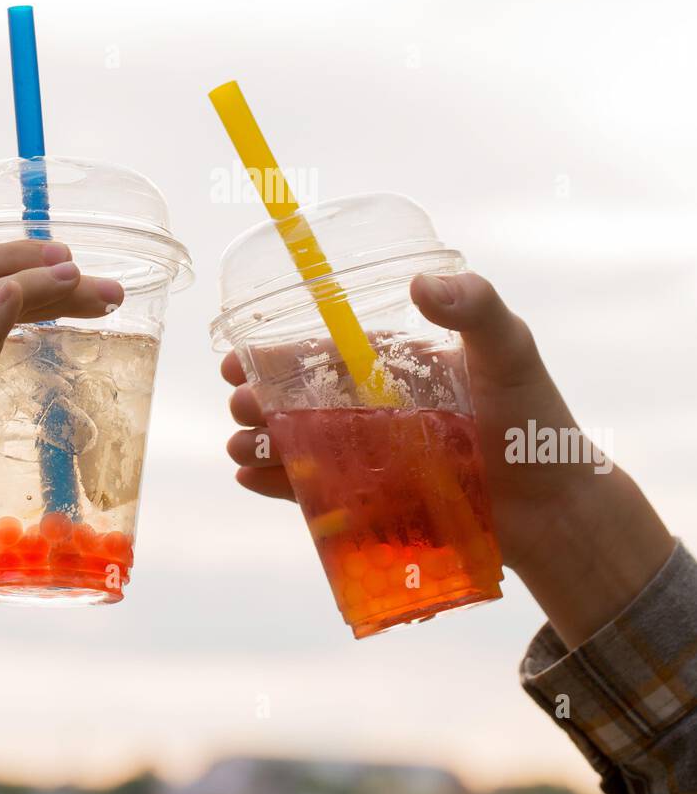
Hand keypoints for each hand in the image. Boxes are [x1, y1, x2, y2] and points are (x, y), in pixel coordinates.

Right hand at [223, 272, 673, 647]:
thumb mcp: (509, 350)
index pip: (328, 351)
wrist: (557, 508)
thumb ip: (475, 308)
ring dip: (262, 442)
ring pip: (303, 445)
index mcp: (400, 366)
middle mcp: (380, 409)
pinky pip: (319, 492)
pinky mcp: (378, 503)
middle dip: (260, 399)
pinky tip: (251, 481)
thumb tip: (421, 286)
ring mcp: (376, 458)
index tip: (240, 355)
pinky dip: (282, 486)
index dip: (279, 352)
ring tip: (238, 447)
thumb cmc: (536, 421)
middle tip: (237, 403)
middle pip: (303, 398)